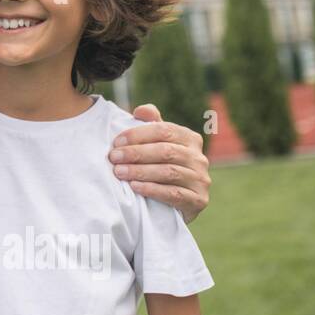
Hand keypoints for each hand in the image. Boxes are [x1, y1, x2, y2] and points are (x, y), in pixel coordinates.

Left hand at [111, 103, 210, 222]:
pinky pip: (174, 194)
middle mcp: (199, 158)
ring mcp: (201, 180)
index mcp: (190, 138)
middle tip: (113, 158)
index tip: (116, 142)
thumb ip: (151, 124)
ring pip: (169, 172)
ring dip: (140, 171)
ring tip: (119, 172)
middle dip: (136, 153)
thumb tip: (140, 111)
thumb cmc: (161, 166)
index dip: (138, 134)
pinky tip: (135, 187)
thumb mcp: (158, 143)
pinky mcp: (198, 200)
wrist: (175, 204)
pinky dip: (153, 189)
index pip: (164, 130)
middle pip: (166, 151)